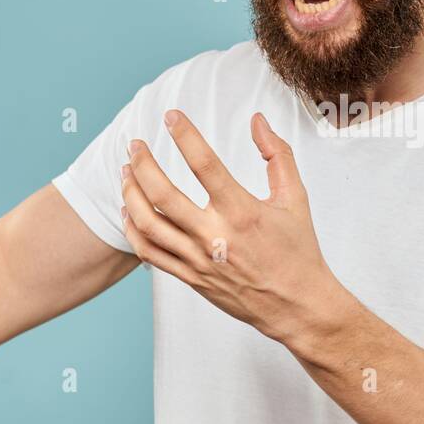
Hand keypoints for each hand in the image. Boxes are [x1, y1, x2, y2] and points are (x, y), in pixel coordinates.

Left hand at [120, 109, 346, 343]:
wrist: (297, 306)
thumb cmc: (298, 251)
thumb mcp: (295, 198)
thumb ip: (278, 155)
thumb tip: (258, 121)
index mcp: (243, 212)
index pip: (205, 165)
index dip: (185, 135)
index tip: (171, 116)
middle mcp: (216, 236)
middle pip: (164, 194)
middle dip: (143, 163)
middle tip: (135, 145)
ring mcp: (199, 260)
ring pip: (149, 224)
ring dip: (130, 193)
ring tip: (126, 172)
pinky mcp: (191, 278)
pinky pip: (150, 253)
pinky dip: (133, 230)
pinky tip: (129, 211)